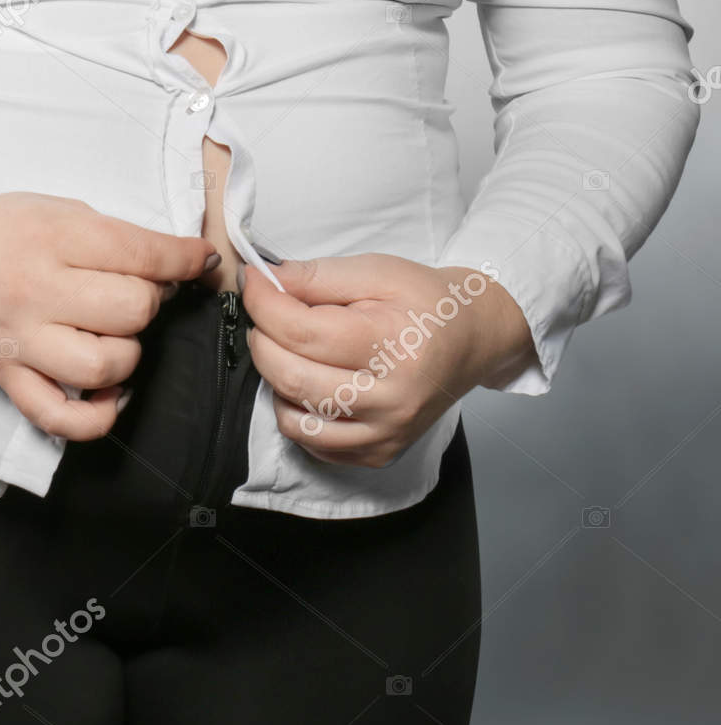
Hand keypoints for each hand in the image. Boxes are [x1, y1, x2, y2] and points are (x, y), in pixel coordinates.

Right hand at [0, 191, 219, 440]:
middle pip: (131, 310)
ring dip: (128, 352)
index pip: (141, 255)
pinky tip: (111, 392)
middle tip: (134, 292)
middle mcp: (36, 291)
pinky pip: (58, 415)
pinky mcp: (7, 376)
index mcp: (53, 238)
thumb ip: (116, 237)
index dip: (185, 258)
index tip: (199, 259)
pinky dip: (96, 414)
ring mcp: (20, 339)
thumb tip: (179, 266)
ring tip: (114, 335)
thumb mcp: (58, 210)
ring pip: (104, 363)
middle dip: (150, 301)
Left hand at [242, 253, 535, 468]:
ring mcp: (385, 433)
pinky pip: (312, 442)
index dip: (264, 305)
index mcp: (395, 347)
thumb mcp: (376, 271)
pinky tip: (308, 382)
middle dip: (261, 339)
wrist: (471, 339)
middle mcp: (393, 400)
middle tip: (267, 316)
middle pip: (291, 376)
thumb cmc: (424, 301)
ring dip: (274, 379)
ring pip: (294, 417)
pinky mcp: (378, 453)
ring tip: (290, 350)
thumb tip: (263, 282)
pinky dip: (294, 411)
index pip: (302, 333)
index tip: (253, 283)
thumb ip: (316, 276)